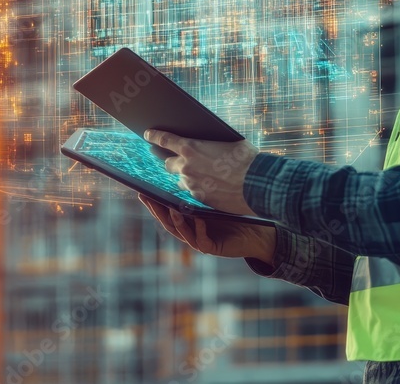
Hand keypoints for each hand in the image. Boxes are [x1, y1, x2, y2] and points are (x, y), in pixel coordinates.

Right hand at [138, 194, 275, 262]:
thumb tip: (192, 152)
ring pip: (181, 231)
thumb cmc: (236, 211)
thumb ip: (204, 182)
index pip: (167, 206)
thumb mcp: (217, 194)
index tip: (143, 186)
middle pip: (168, 219)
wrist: (256, 232)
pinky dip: (199, 230)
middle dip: (156, 208)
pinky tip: (199, 219)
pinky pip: (202, 240)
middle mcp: (190, 229)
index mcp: (189, 216)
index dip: (154, 198)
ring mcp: (199, 239)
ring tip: (169, 206)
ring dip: (174, 219)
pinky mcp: (212, 248)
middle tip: (146, 195)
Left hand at [144, 129, 259, 214]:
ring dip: (187, 178)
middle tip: (181, 161)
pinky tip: (211, 187)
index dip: (155, 136)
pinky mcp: (200, 199)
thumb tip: (208, 144)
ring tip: (202, 176)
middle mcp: (186, 167)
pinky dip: (199, 189)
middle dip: (173, 162)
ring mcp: (192, 185)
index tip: (148, 134)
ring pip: (181, 181)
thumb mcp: (228, 142)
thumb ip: (211, 144)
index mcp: (191, 148)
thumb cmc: (247, 158)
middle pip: (168, 165)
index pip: (165, 140)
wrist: (257, 183)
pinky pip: (193, 193)